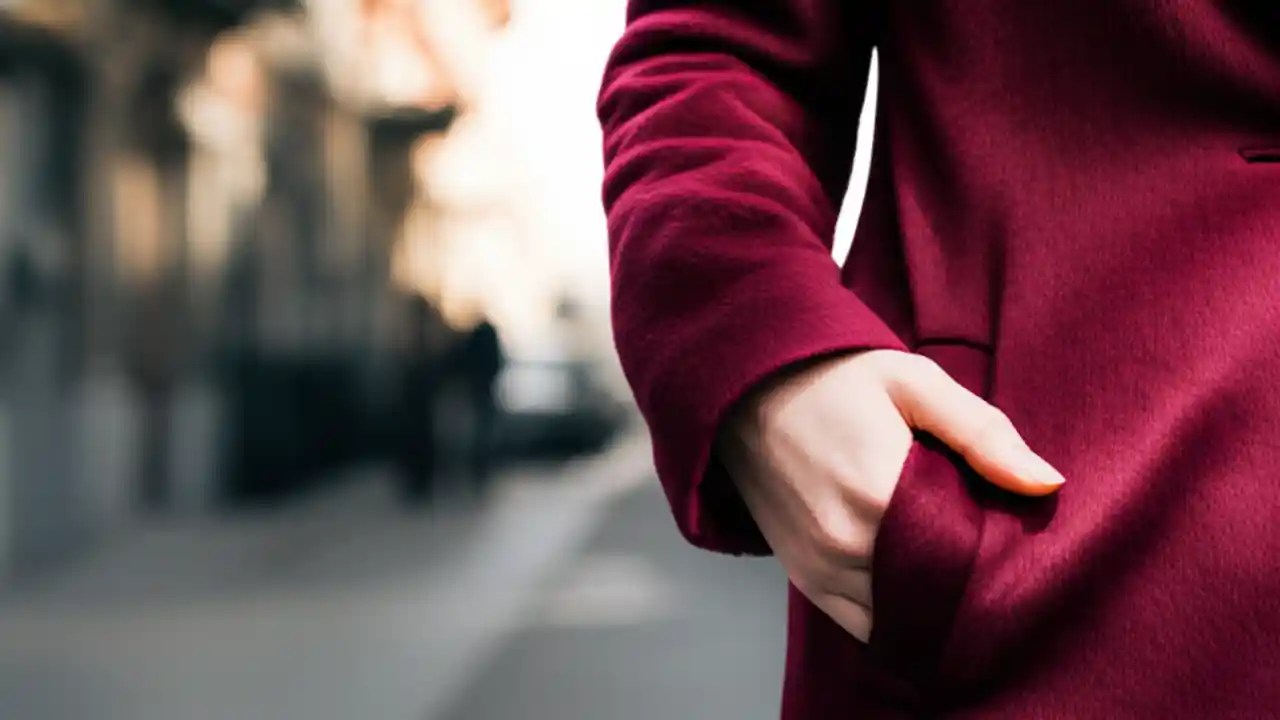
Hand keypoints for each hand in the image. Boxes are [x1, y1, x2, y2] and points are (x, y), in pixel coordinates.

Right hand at [714, 349, 1064, 642]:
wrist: (743, 384)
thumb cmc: (833, 375)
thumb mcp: (914, 383)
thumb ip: (983, 434)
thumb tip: (1048, 484)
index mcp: (879, 494)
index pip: (966, 560)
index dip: (998, 556)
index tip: (1011, 532)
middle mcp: (844, 545)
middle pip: (936, 595)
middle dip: (967, 583)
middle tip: (985, 547)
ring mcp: (819, 567)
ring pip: (900, 617)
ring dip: (930, 600)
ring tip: (949, 560)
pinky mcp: (803, 577)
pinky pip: (862, 622)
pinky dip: (894, 610)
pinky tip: (914, 578)